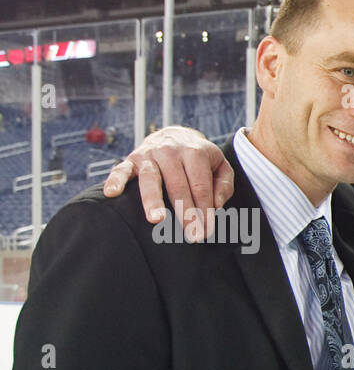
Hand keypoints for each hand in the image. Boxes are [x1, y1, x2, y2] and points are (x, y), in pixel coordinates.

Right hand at [102, 126, 233, 239]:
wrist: (175, 135)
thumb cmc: (200, 158)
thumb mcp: (220, 166)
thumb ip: (224, 185)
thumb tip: (216, 206)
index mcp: (194, 153)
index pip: (200, 185)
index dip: (204, 209)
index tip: (206, 230)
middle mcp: (170, 152)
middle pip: (177, 185)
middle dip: (185, 212)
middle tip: (191, 234)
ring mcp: (149, 155)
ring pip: (150, 178)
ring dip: (152, 199)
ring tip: (156, 219)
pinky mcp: (131, 159)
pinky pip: (120, 169)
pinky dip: (115, 180)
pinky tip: (112, 194)